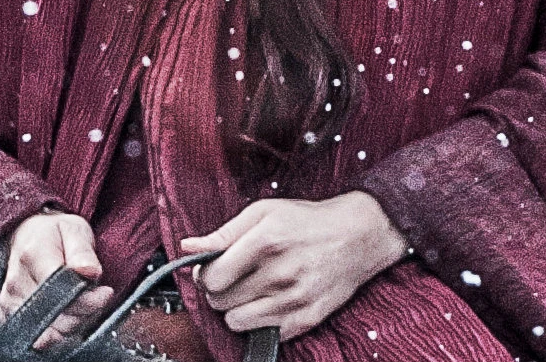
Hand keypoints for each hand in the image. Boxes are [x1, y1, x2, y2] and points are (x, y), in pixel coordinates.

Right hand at [0, 211, 114, 348]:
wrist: (28, 236)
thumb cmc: (54, 233)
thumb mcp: (74, 229)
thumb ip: (83, 250)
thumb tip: (90, 271)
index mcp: (32, 254)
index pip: (62, 291)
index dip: (87, 299)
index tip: (106, 293)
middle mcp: (16, 282)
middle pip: (56, 316)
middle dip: (84, 312)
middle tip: (97, 297)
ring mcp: (9, 301)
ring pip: (50, 331)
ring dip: (73, 323)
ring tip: (82, 302)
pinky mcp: (7, 316)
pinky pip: (39, 337)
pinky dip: (59, 332)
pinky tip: (68, 315)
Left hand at [180, 191, 407, 341]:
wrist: (357, 236)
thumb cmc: (307, 220)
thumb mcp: (264, 211)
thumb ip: (224, 232)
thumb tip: (189, 246)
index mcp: (266, 239)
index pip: (213, 277)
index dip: (206, 275)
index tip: (212, 270)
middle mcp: (280, 271)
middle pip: (221, 301)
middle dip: (219, 291)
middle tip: (232, 278)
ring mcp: (294, 298)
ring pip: (237, 322)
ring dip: (237, 309)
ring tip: (250, 290)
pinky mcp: (306, 319)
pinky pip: (265, 333)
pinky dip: (261, 321)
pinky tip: (270, 301)